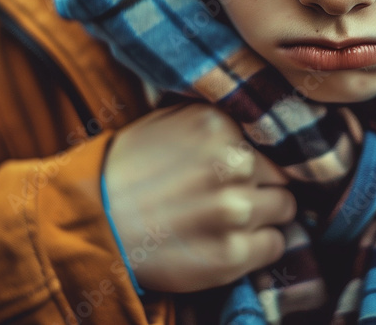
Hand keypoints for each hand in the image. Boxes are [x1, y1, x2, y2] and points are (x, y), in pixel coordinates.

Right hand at [103, 102, 296, 292]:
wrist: (91, 223)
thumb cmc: (128, 171)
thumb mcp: (169, 122)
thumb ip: (217, 123)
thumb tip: (260, 129)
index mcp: (220, 126)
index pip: (270, 142)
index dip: (257, 161)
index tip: (242, 173)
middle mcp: (234, 164)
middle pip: (281, 176)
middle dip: (263, 187)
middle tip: (233, 199)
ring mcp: (236, 210)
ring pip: (284, 209)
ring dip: (264, 217)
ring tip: (230, 222)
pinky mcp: (232, 253)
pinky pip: (275, 246)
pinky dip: (259, 247)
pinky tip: (229, 243)